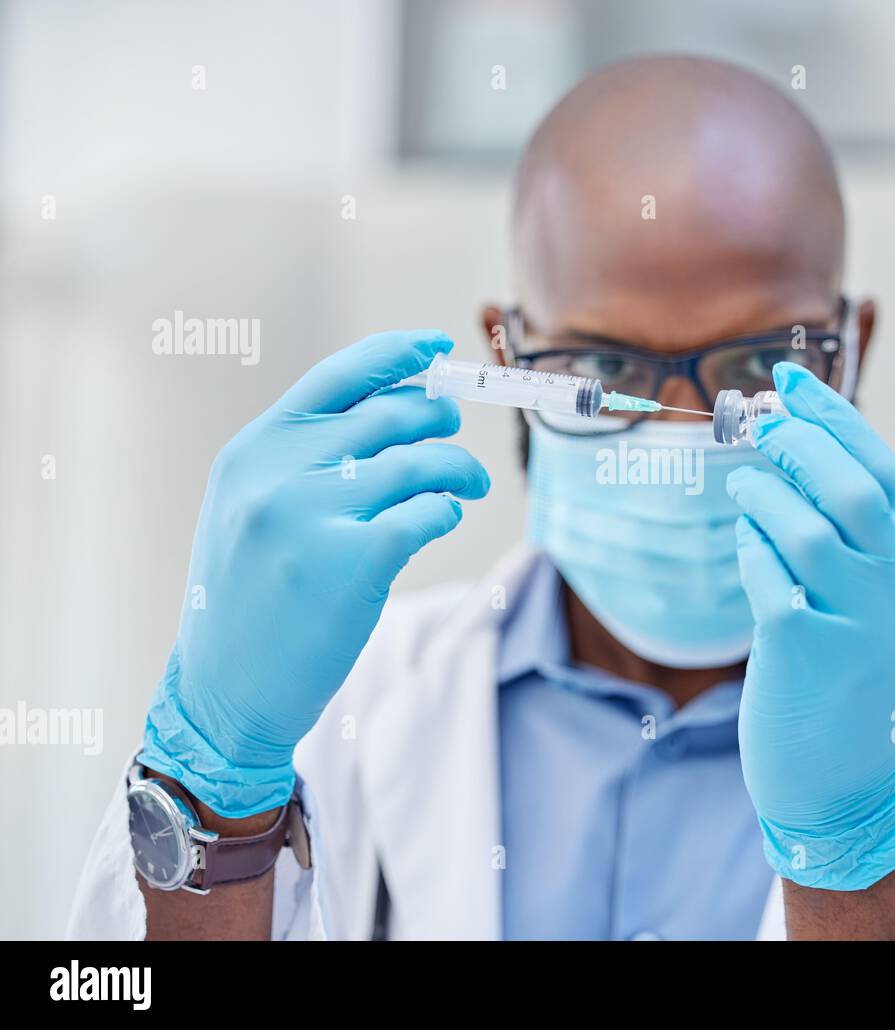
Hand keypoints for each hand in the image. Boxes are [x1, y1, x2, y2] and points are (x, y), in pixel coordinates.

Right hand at [141, 331, 489, 816]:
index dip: (397, 355)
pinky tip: (445, 518)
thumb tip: (399, 408)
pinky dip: (447, 510)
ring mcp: (312, 515)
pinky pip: (427, 514)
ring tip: (469, 484)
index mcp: (254, 450)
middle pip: (390, 415)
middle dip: (437, 418)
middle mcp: (278, 473)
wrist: (225, 691)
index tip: (437, 348)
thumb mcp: (250, 508)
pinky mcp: (352, 562)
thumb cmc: (251, 599)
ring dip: (458, 469)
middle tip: (455, 436)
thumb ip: (305, 457)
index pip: (337, 377)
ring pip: (418, 462)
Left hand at [726, 362, 894, 890]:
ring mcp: (863, 629)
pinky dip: (751, 551)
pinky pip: (769, 577)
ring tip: (745, 488)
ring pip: (808, 526)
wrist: (844, 795)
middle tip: (758, 423)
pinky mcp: (810, 655)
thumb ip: (861, 547)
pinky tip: (747, 550)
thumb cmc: (849, 693)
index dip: (837, 419)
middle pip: (854, 488)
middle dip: (799, 442)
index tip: (793, 380)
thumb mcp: (880, 616)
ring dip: (765, 494)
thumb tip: (803, 456)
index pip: (887, 475)